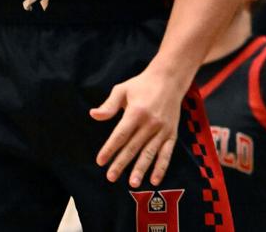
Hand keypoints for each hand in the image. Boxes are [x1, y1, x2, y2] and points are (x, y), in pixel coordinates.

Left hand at [90, 67, 183, 187]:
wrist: (168, 80)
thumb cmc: (141, 84)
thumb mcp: (122, 90)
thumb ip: (109, 105)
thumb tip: (93, 115)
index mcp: (136, 112)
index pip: (120, 135)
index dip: (110, 149)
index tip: (100, 161)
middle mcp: (150, 123)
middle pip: (133, 147)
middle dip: (121, 164)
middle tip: (110, 177)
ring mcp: (162, 130)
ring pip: (149, 154)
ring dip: (141, 169)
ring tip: (132, 184)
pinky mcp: (172, 135)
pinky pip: (166, 154)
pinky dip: (161, 168)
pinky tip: (155, 180)